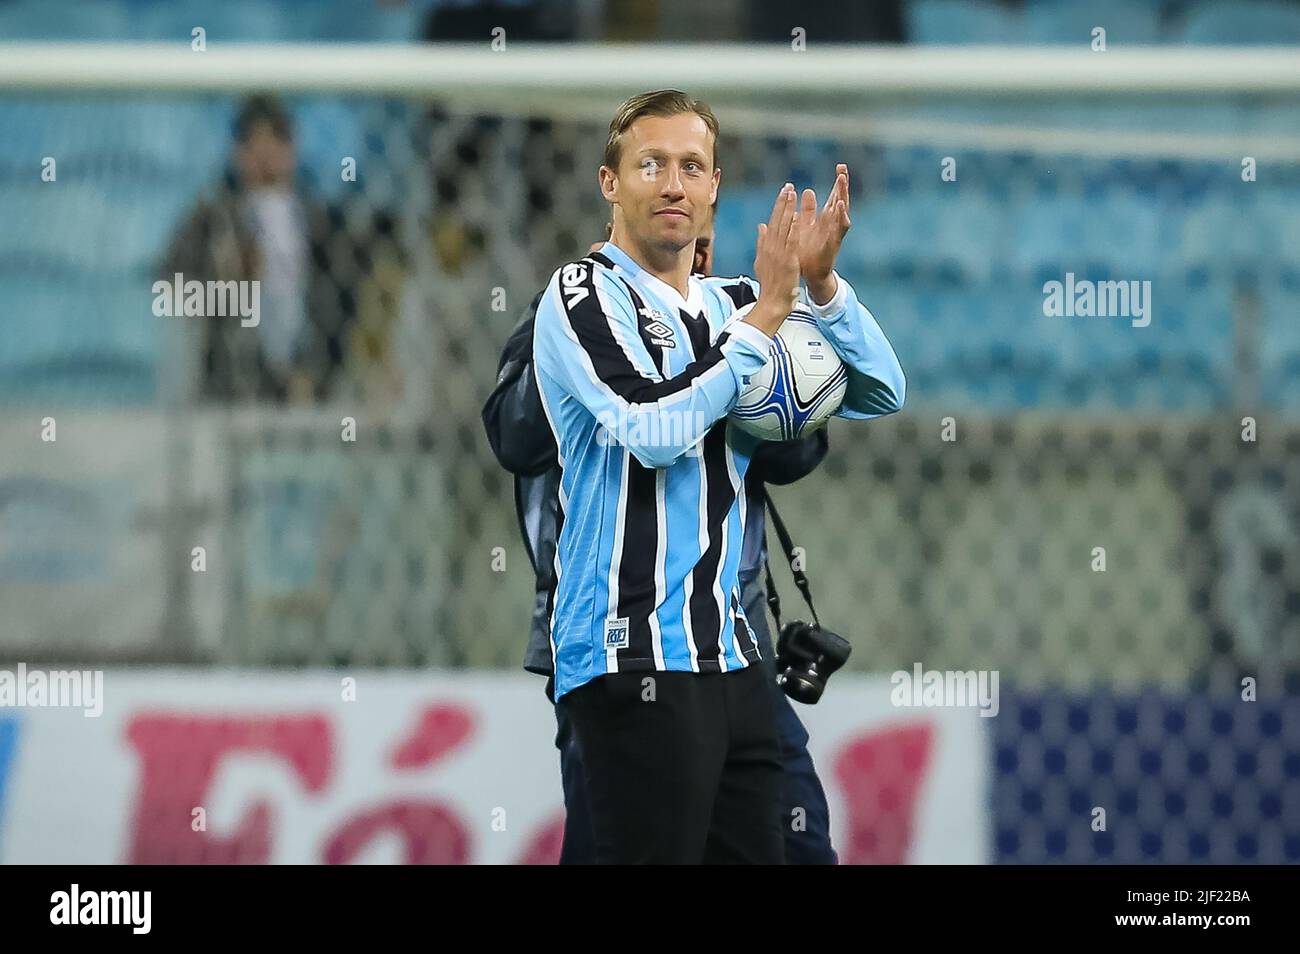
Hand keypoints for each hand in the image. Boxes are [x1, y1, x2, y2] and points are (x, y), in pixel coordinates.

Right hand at [745, 182, 800, 336]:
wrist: (771, 303)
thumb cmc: (770, 286)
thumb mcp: (762, 261)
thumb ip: (762, 242)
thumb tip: (761, 225)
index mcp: (766, 247)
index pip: (772, 222)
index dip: (778, 206)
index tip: (783, 192)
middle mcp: (770, 248)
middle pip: (777, 221)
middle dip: (783, 202)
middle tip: (788, 186)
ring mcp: (778, 254)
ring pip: (783, 227)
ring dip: (787, 210)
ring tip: (792, 194)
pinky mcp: (787, 261)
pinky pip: (791, 242)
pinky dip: (793, 229)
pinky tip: (797, 217)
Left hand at [795, 163, 851, 304]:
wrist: (810, 275)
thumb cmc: (809, 251)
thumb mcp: (807, 226)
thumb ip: (808, 210)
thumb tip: (807, 190)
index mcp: (826, 220)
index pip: (834, 197)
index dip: (838, 183)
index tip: (841, 166)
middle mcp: (833, 225)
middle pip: (841, 201)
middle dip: (842, 186)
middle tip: (843, 170)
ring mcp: (834, 234)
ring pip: (842, 213)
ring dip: (842, 199)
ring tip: (842, 184)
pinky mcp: (833, 245)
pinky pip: (838, 230)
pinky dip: (840, 218)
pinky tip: (839, 207)